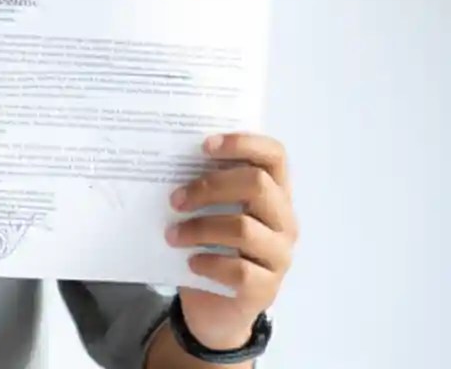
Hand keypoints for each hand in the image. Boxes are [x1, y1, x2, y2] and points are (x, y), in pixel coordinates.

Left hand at [165, 133, 297, 349]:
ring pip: (243, 228)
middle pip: (257, 185)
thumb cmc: (211, 248)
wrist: (214, 307)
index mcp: (273, 194)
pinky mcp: (266, 288)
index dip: (243, 143)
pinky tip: (191, 262)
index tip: (204, 145)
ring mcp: (279, 255)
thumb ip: (205, 188)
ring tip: (172, 235)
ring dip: (199, 228)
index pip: (274, 155)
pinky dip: (208, 263)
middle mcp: (283, 221)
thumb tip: (166, 159)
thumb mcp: (210, 214)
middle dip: (209, 187)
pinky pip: (239, 270)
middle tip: (175, 199)